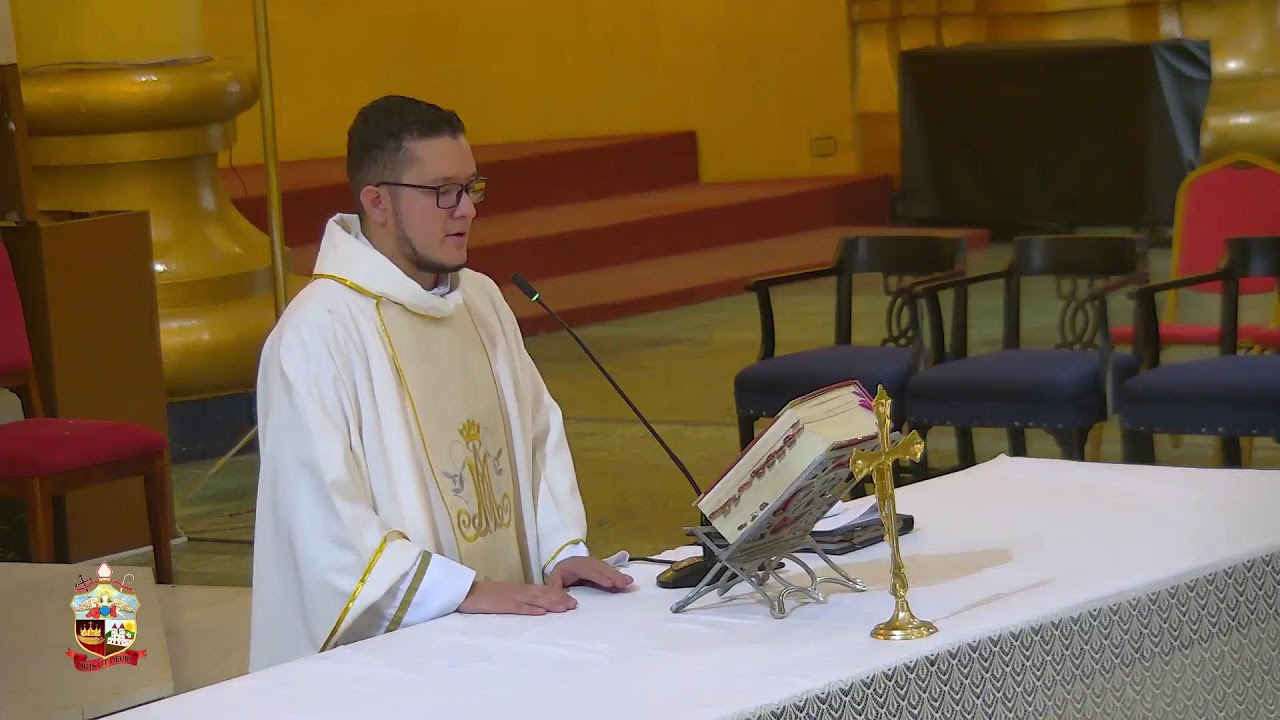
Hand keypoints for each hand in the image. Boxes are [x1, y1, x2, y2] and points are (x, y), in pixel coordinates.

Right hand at [457, 581, 577, 615]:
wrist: (465, 592)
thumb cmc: (485, 596)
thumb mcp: (506, 595)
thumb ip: (520, 598)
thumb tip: (537, 605)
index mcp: (520, 589)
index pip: (544, 590)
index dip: (559, 595)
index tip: (572, 600)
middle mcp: (519, 591)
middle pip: (543, 594)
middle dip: (560, 599)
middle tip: (574, 606)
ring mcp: (511, 597)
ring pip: (535, 599)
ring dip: (551, 603)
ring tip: (564, 608)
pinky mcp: (502, 605)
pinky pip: (518, 607)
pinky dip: (531, 609)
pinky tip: (541, 612)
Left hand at [546, 556, 633, 590]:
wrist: (563, 565)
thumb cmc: (558, 576)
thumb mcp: (552, 582)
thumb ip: (555, 591)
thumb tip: (570, 604)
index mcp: (573, 564)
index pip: (588, 570)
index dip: (599, 577)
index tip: (609, 584)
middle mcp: (586, 562)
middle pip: (601, 568)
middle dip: (613, 575)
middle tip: (624, 584)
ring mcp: (594, 563)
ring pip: (607, 568)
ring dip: (618, 575)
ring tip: (629, 583)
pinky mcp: (600, 568)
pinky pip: (610, 571)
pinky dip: (618, 576)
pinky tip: (626, 582)